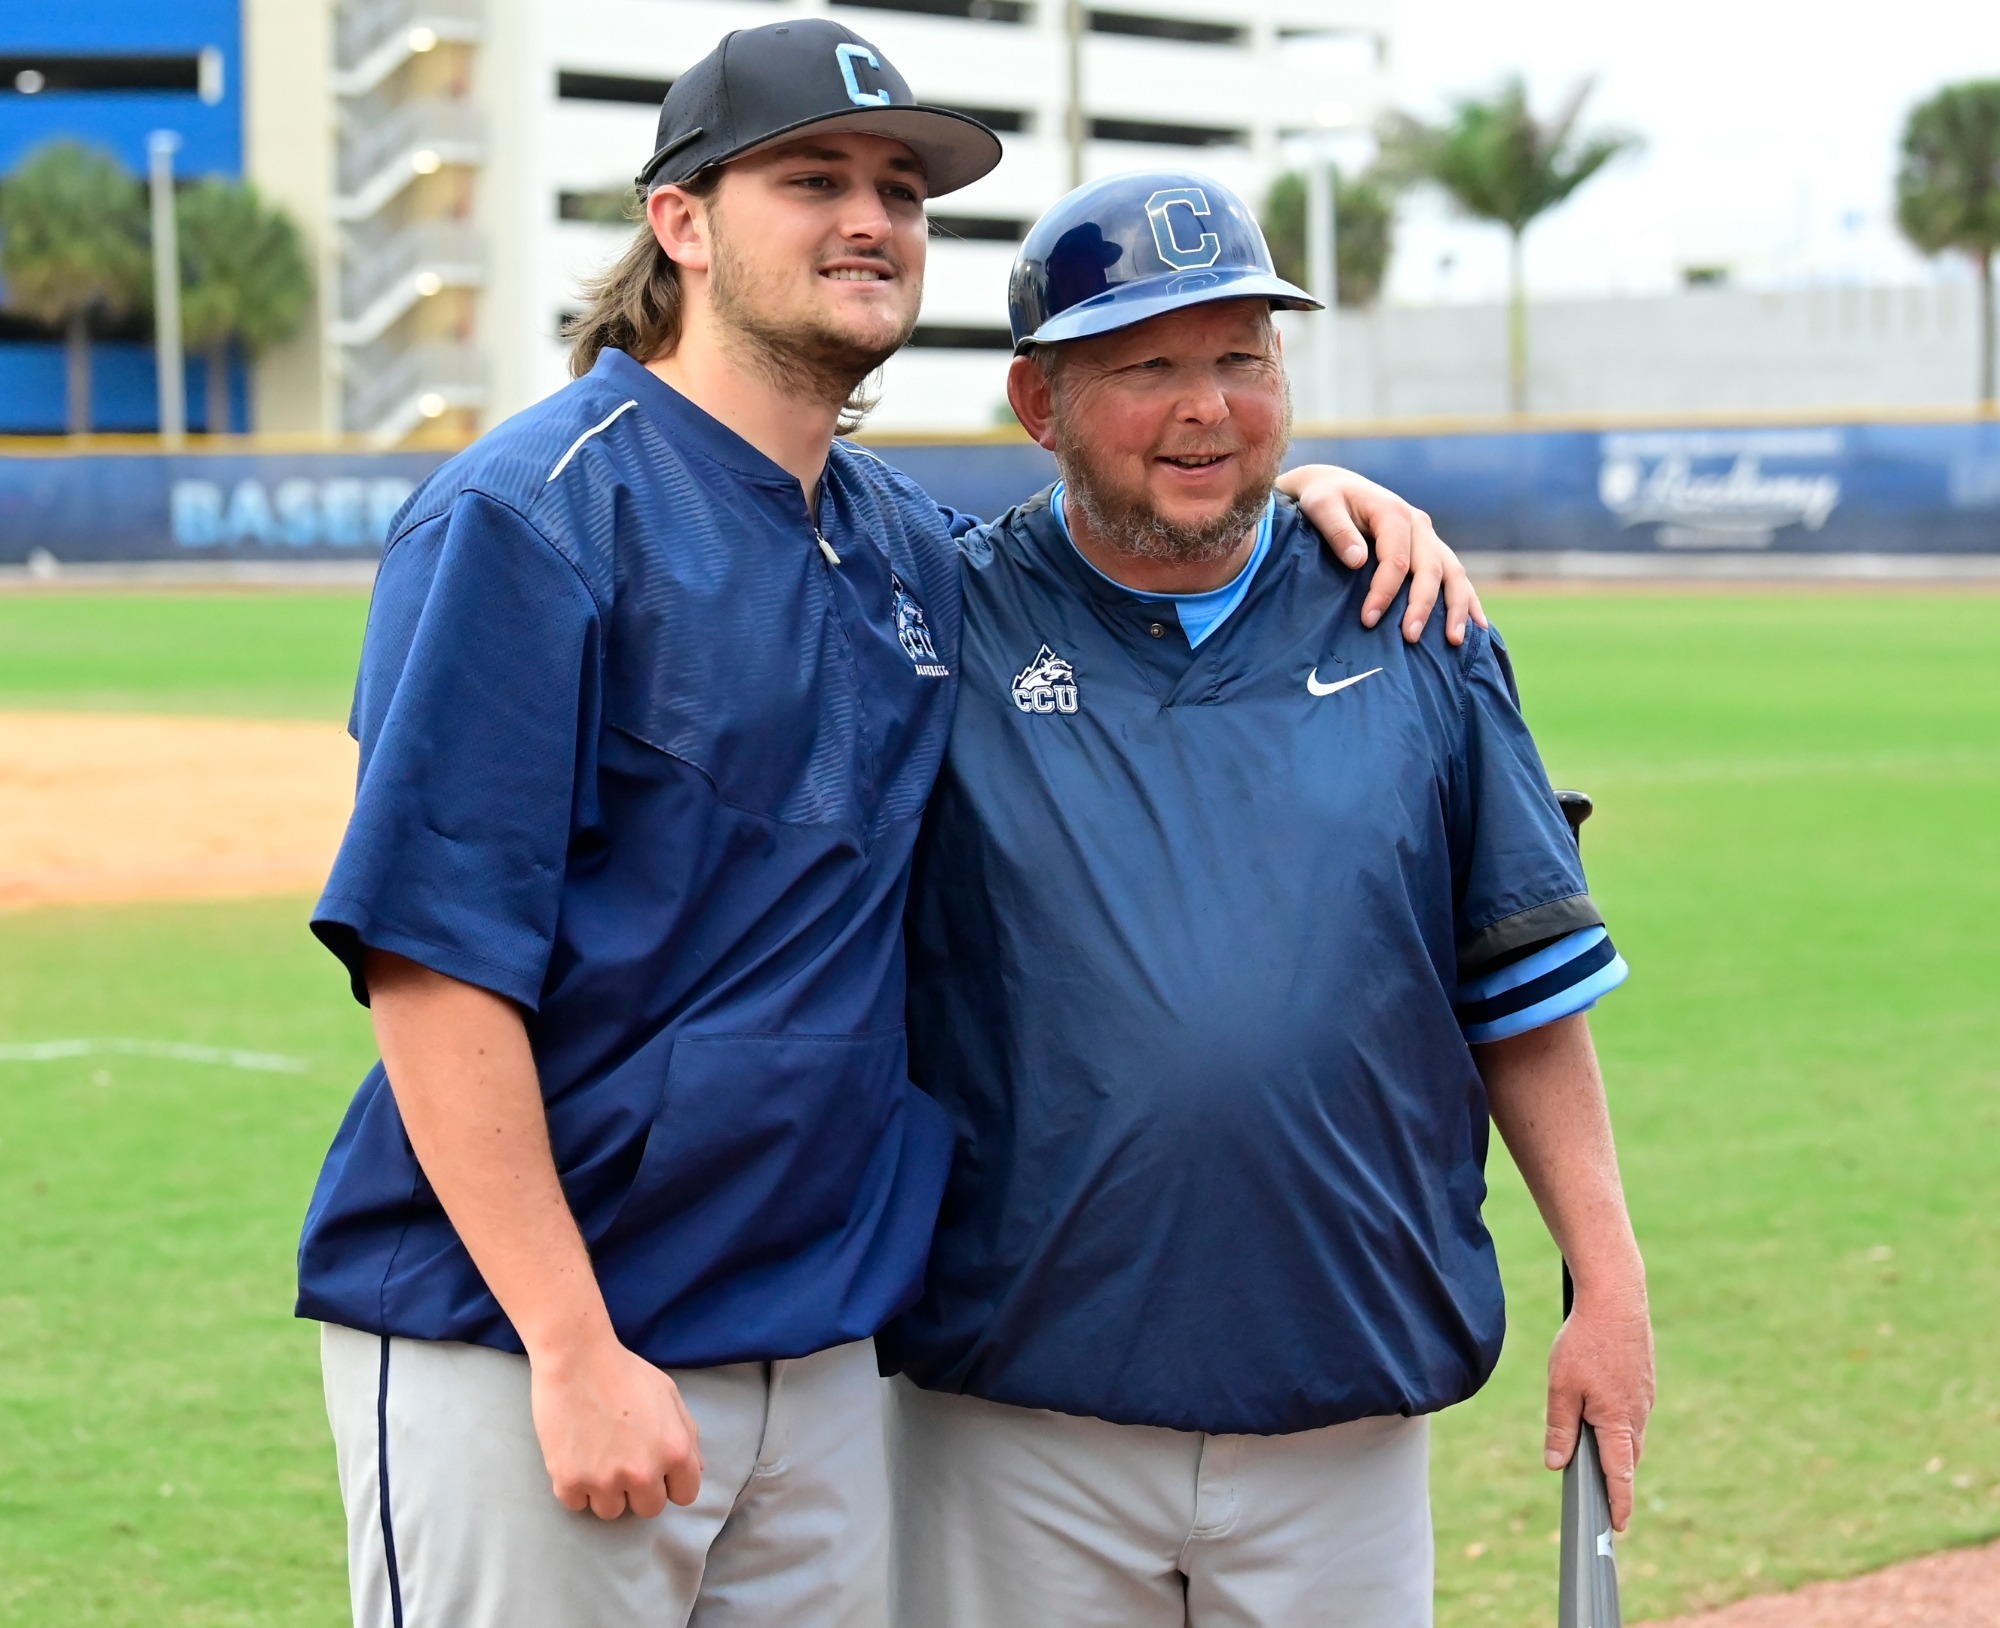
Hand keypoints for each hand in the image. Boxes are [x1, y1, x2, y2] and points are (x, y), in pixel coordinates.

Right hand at [529, 1334, 703, 1519]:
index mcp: (675, 1451)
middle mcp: (643, 1473)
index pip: (685, 1496)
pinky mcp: (570, 1481)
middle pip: (649, 1509)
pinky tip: (576, 1459)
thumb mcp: (669, 1396)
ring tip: (598, 1458)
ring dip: (606, 1491)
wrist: (577, 1359)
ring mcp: (605, 1481)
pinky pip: (577, 1505)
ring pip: (611, 1511)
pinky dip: (576, 1488)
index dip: (671, 1482)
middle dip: (640, 1489)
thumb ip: (688, 1435)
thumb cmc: (626, 1372)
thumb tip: (696, 1469)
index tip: (657, 1468)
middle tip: (624, 1460)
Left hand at [1275, 465, 1487, 645]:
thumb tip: (1358, 560)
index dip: (1384, 592)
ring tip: (1454, 640)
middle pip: (1430, 569)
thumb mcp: (1322, 507)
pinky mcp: (1431, 549)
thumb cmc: (1325, 499)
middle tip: (1410, 637)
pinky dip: (1468, 600)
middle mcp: (1418, 525)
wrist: (1337, 488)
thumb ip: (1337, 531)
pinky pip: (1455, 576)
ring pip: (1452, 573)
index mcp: (1393, 513)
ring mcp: (1429, 538)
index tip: (1368, 620)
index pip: (1397, 560)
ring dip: (1456, 607)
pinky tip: (1476, 627)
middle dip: (1422, 606)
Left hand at [1544, 1280, 1654, 1530]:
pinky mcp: (1645, 1380)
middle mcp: (1638, 1414)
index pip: (1620, 1474)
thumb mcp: (1561, 1387)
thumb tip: (1555, 1464)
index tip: (1618, 1527)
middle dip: (1616, 1475)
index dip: (1619, 1502)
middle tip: (1601, 1494)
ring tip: (1596, 1450)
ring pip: (1631, 1432)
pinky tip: (1604, 1408)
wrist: (1617, 1298)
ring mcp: (1645, 1396)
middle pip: (1627, 1456)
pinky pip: (1633, 1410)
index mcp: (1617, 1421)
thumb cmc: (1585, 1342)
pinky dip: (1620, 1419)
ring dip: (1616, 1444)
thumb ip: (1559, 1428)